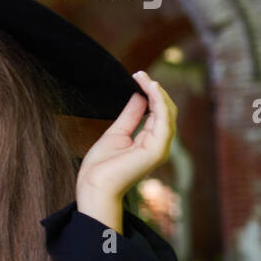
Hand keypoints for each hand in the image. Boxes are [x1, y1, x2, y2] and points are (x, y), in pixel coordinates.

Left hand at [76, 71, 176, 229]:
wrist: (94, 186)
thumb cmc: (101, 166)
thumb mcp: (116, 133)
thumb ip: (131, 115)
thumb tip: (139, 96)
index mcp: (150, 142)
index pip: (158, 113)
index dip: (151, 94)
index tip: (138, 77)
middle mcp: (158, 145)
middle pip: (165, 111)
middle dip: (154, 90)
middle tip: (140, 74)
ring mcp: (159, 148)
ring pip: (167, 113)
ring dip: (157, 93)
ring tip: (145, 77)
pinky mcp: (156, 150)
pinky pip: (164, 121)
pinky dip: (160, 103)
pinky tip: (151, 89)